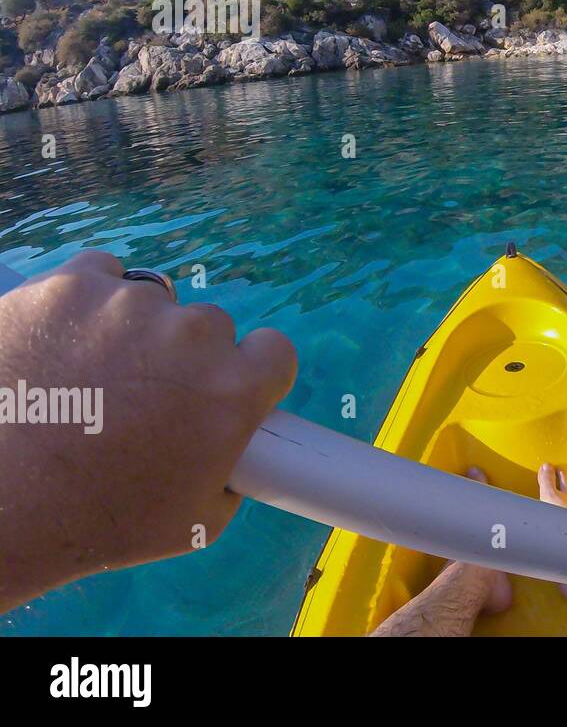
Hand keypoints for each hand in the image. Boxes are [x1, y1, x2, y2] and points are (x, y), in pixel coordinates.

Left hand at [0, 251, 295, 610]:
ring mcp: (128, 305)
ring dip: (131, 328)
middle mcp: (191, 336)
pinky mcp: (69, 285)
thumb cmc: (93, 522)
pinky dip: (87, 301)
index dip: (247, 371)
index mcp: (232, 391)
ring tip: (86, 373)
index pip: (274, 351)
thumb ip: (234, 471)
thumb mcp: (195, 522)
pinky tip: (63, 341)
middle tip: (135, 397)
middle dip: (181, 357)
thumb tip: (241, 448)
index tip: (216, 390)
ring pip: (150, 299)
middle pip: (208, 327)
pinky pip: (99, 274)